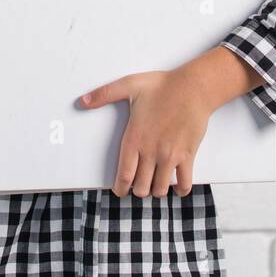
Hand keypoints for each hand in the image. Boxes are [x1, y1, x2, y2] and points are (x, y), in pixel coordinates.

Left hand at [77, 69, 214, 198]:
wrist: (193, 87)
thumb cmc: (163, 86)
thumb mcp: (129, 85)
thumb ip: (104, 94)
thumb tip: (82, 101)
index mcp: (135, 138)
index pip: (124, 175)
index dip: (120, 189)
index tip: (120, 191)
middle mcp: (151, 151)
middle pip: (141, 187)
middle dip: (137, 190)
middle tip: (138, 185)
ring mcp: (170, 156)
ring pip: (160, 189)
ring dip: (156, 190)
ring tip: (154, 183)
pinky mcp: (187, 155)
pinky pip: (185, 183)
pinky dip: (180, 190)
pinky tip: (177, 186)